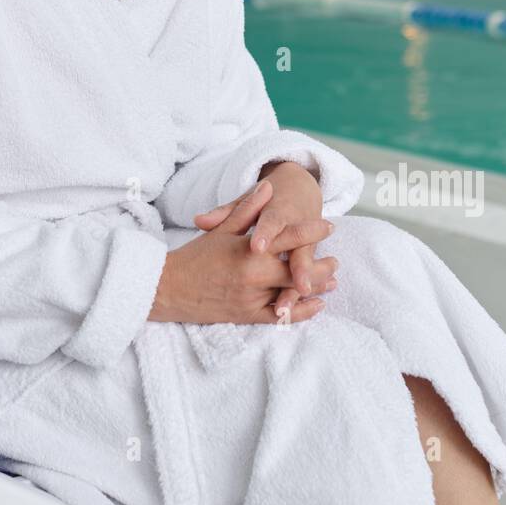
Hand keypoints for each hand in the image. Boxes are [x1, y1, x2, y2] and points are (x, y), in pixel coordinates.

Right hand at [150, 181, 335, 325]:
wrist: (169, 288)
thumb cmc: (195, 256)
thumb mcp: (221, 229)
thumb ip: (248, 209)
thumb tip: (267, 187)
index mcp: (248, 249)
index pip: (288, 237)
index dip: (311, 231)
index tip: (329, 227)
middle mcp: (253, 275)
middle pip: (298, 269)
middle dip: (321, 266)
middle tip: (336, 261)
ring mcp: (251, 298)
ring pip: (292, 293)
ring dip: (316, 289)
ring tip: (333, 282)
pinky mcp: (247, 316)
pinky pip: (280, 317)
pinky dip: (301, 312)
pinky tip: (316, 306)